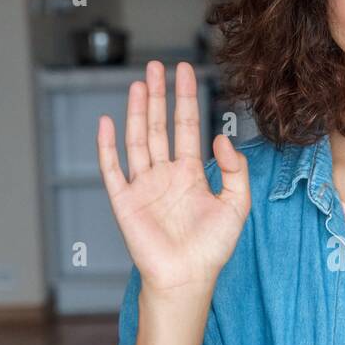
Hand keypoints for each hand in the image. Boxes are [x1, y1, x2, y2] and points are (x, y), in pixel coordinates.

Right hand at [97, 61, 249, 298]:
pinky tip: (108, 122)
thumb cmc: (212, 248)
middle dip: (159, 95)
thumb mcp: (237, 205)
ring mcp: (143, 186)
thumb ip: (234, 170)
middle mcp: (165, 174)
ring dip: (138, 112)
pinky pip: (113, 169)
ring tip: (140, 84)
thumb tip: (221, 138)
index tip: (186, 71)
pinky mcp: (125, 201)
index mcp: (190, 173)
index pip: (187, 126)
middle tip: (157, 66)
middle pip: (160, 126)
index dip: (186, 99)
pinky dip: (107, 146)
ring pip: (138, 140)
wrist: (187, 278)